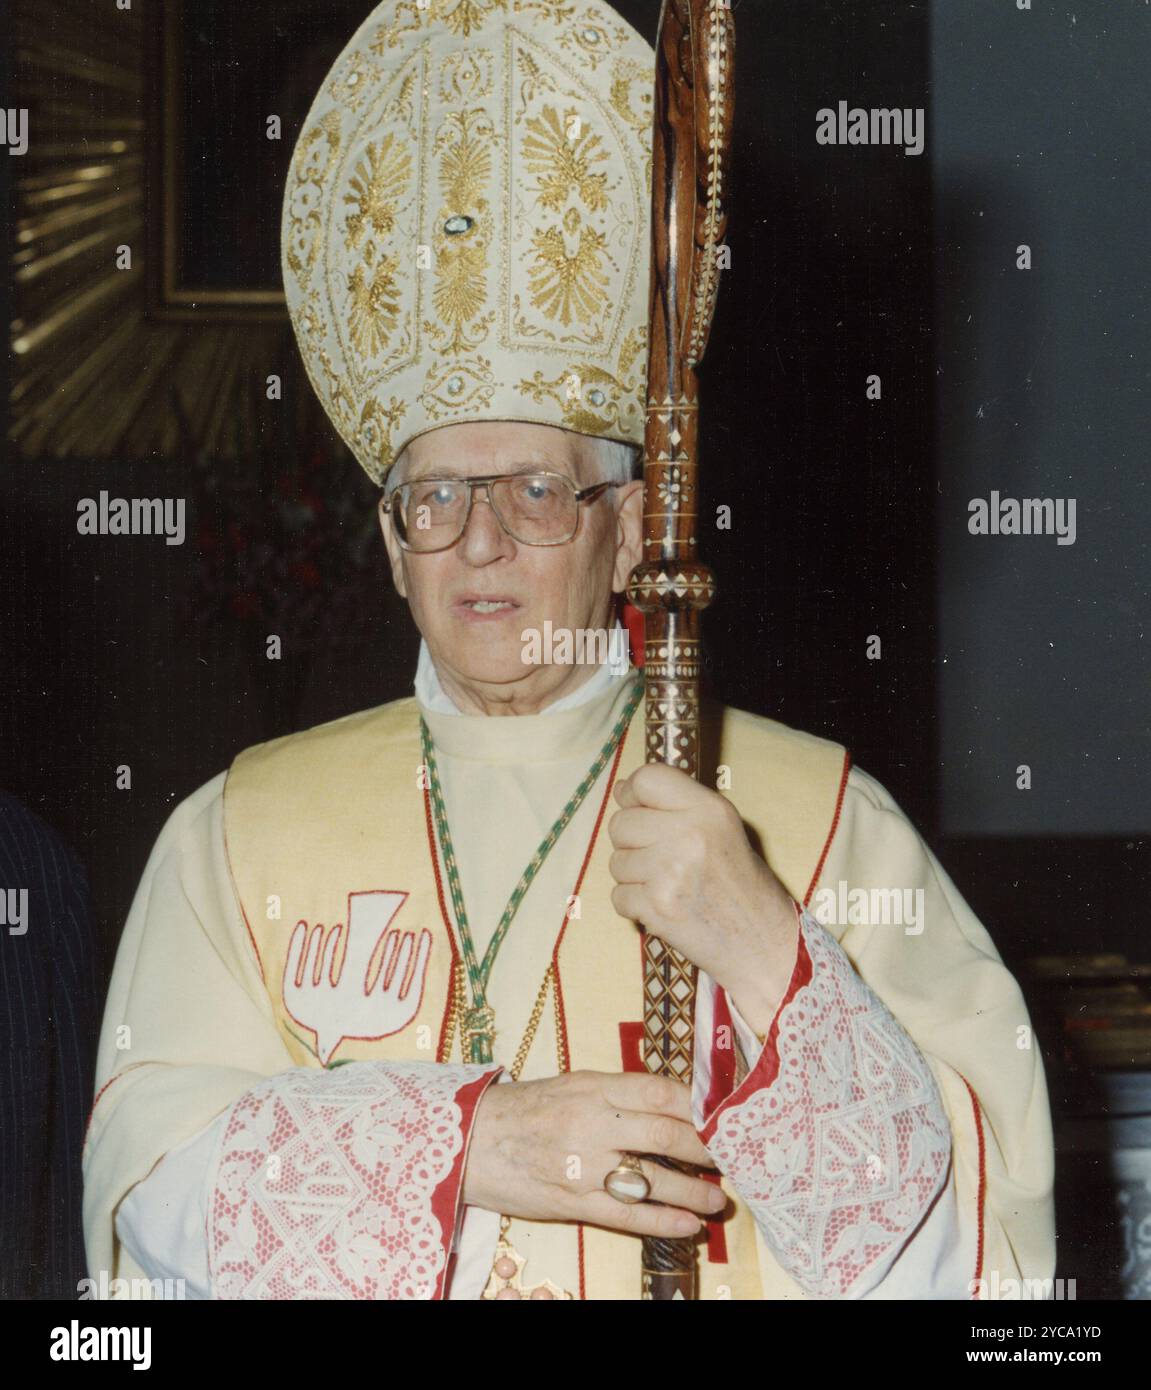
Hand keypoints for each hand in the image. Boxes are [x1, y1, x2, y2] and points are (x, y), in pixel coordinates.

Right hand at [462, 1070, 724, 1238]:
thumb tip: (670, 1102)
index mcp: (595, 1087)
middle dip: (707, 1150)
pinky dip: (664, 1221)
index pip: (661, 1092)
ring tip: (719, 1201)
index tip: (725, 1115)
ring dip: (695, 1192)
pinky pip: (628, 1215)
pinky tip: (690, 1226)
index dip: (699, 1106)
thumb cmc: (524, 1109)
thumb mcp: (572, 1084)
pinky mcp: (574, 1201)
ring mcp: (584, 1165)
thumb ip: (618, 1092)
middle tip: (733, 1157)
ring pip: (654, 1180)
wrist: (471, 1139)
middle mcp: (594, 1123)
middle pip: (667, 1135)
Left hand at [607, 763, 798, 1036]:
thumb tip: (623, 788)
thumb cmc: (741, 884)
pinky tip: (663, 907)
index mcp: (709, 809)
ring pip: (616, 861)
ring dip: (633, 876)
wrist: (762, 943)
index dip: (632, 792)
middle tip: (659, 858)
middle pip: (621, 823)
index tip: (636, 806)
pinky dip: (634, 905)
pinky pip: (618, 896)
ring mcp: (669, 872)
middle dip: (631, 842)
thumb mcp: (724, 829)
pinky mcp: (656, 907)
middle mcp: (688, 834)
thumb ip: (679, 805)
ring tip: (667, 885)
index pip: (647, 779)